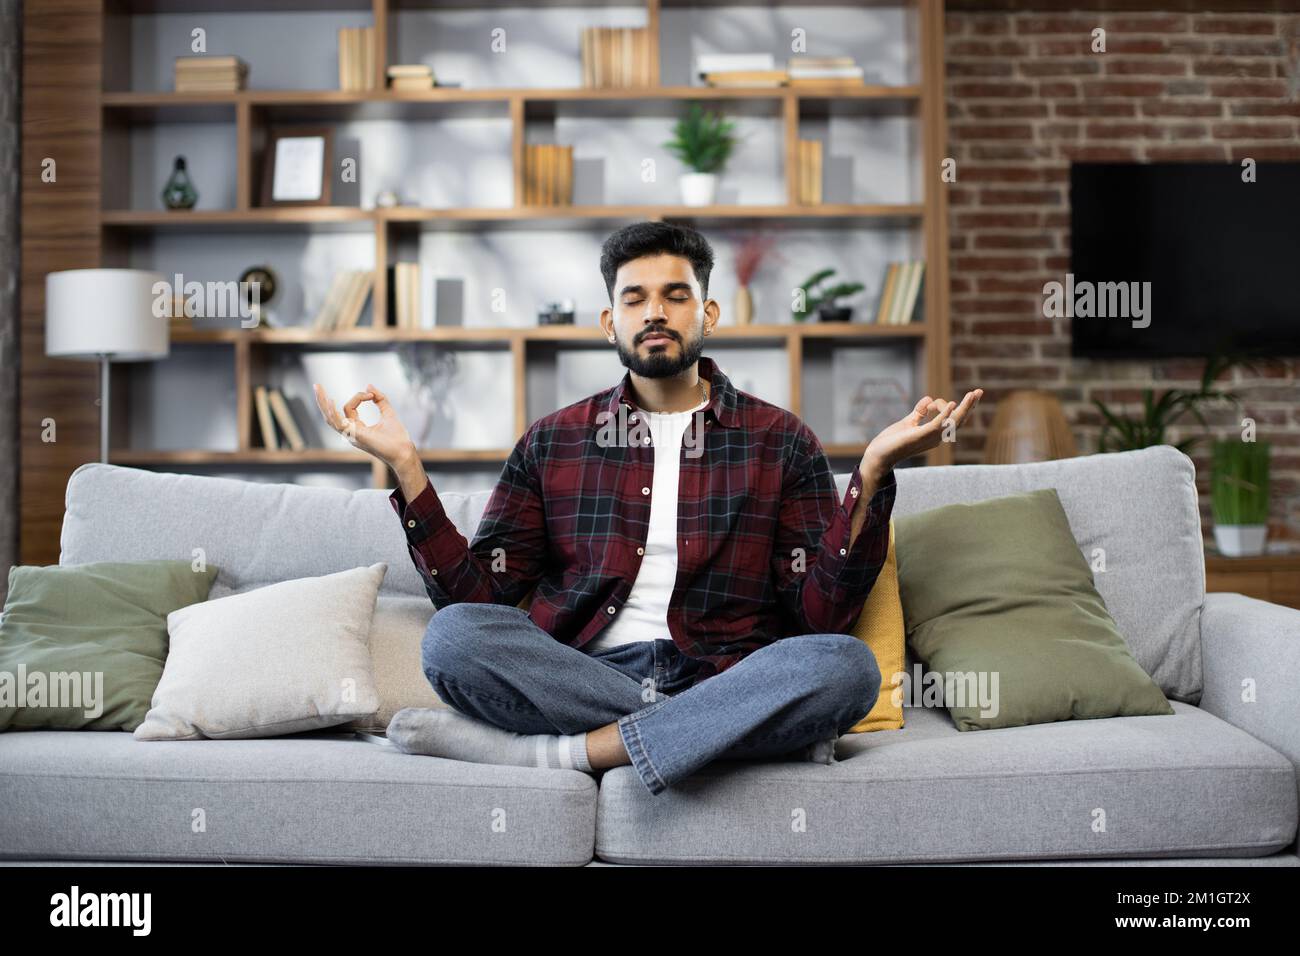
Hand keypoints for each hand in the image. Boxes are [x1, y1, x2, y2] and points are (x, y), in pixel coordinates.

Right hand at [312, 382, 415, 466]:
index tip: (371, 395)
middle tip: (317, 385)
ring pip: (331, 419)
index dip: (359, 397)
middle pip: (331, 415)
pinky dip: (333, 412)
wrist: (404, 451)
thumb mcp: (388, 413)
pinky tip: (329, 401)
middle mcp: (351, 433)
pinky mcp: (355, 436)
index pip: (349, 408)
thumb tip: (369, 386)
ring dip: (323, 403)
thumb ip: (380, 399)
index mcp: (357, 428)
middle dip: (323, 400)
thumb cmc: (397, 437)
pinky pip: (339, 424)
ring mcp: (351, 435)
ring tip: (318, 388)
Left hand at [862, 388, 983, 473]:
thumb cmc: (892, 442)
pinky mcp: (920, 436)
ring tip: (973, 394)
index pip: (952, 419)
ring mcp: (930, 437)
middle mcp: (936, 437)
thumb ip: (919, 412)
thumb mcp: (908, 422)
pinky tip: (952, 404)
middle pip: (958, 420)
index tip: (948, 398)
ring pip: (952, 422)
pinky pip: (936, 425)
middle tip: (979, 391)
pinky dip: (944, 414)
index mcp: (934, 433)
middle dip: (970, 406)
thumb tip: (929, 398)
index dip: (960, 407)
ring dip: (964, 408)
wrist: (878, 455)